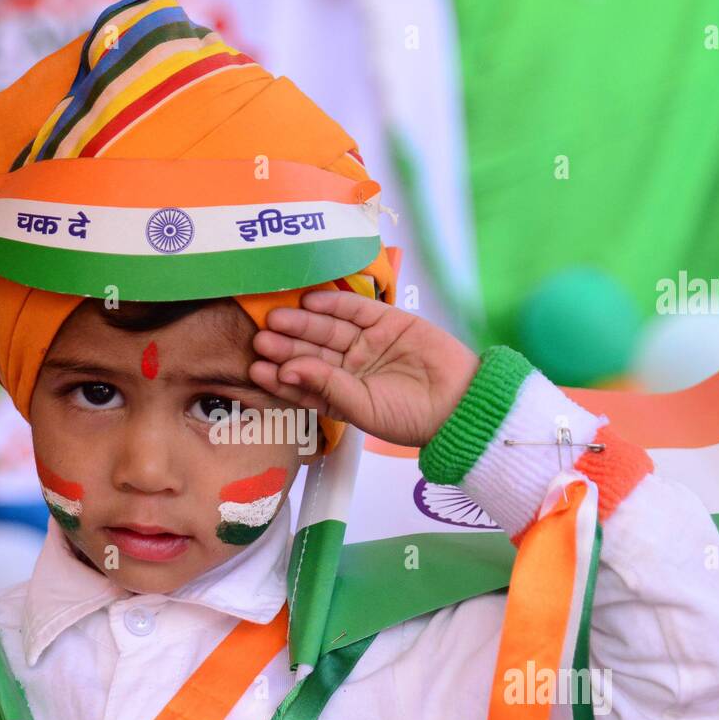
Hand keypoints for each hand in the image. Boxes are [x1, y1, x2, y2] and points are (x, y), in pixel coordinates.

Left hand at [249, 290, 479, 447]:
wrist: (460, 403)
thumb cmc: (411, 417)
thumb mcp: (363, 408)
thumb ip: (327, 387)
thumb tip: (288, 369)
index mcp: (341, 394)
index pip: (304, 381)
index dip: (280, 375)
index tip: (257, 369)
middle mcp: (350, 367)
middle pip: (312, 351)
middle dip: (287, 345)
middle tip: (262, 338)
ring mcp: (367, 342)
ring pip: (328, 329)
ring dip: (303, 323)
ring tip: (278, 318)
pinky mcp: (387, 321)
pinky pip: (356, 309)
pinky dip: (334, 304)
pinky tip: (310, 301)